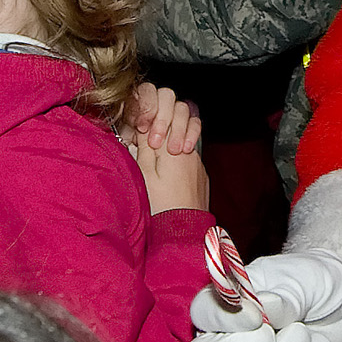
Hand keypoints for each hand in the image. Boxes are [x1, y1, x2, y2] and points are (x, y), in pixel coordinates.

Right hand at [131, 86, 208, 213]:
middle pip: (180, 112)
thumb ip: (143, 146)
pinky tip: (168, 174)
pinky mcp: (201, 173)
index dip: (150, 114)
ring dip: (171, 137)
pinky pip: (189, 154)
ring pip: (184, 134)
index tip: (140, 130)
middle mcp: (189, 149)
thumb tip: (142, 127)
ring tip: (159, 157)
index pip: (166, 108)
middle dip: (164, 119)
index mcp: (174, 144)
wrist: (184, 232)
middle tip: (151, 141)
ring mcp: (198, 161)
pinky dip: (177, 155)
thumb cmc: (160, 205)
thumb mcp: (143, 173)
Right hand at [187, 249, 341, 341]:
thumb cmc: (314, 281)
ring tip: (304, 333)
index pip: (200, 315)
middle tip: (270, 334)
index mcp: (222, 303)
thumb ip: (280, 295)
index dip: (223, 320)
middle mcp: (226, 340)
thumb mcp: (300, 278)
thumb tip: (259, 309)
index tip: (255, 314)